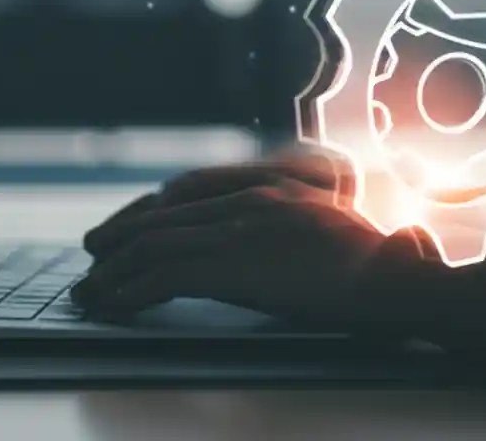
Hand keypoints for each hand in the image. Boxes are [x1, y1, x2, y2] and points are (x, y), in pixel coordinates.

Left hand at [73, 155, 426, 328]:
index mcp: (273, 181)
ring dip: (114, 269)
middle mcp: (250, 195)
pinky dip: (129, 291)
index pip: (192, 185)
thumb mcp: (332, 221)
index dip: (153, 206)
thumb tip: (267, 239)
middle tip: (94, 254)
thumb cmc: (376, 262)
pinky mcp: (234, 262)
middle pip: (165, 211)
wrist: (395, 279)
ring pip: (155, 242)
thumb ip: (296, 217)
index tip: (130, 222)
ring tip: (90, 289)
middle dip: (122, 234)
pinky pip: (164, 275)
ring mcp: (240, 226)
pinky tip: (112, 304)